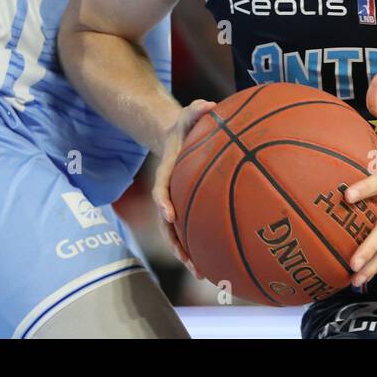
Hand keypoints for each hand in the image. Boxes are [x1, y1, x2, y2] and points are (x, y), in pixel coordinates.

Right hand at [151, 97, 216, 278]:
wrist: (178, 138)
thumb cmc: (186, 127)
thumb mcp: (188, 114)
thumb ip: (196, 109)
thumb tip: (209, 104)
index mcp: (165, 173)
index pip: (160, 190)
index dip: (164, 203)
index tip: (170, 215)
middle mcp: (168, 194)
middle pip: (166, 224)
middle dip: (175, 243)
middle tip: (187, 259)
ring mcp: (176, 204)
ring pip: (177, 234)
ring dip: (186, 253)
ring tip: (201, 272)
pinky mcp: (186, 209)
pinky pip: (191, 230)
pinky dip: (199, 246)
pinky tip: (216, 262)